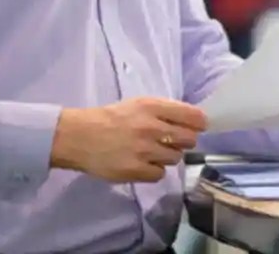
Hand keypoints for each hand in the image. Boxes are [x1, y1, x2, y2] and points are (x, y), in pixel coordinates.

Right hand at [50, 97, 206, 182]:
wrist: (79, 136)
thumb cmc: (110, 118)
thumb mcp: (137, 104)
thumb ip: (164, 111)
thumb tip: (192, 121)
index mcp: (152, 107)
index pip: (192, 116)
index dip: (199, 123)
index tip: (198, 127)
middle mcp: (151, 127)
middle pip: (189, 139)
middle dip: (184, 141)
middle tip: (172, 141)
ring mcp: (144, 150)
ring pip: (175, 158)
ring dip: (167, 156)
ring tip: (150, 152)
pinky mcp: (136, 170)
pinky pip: (160, 174)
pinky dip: (154, 170)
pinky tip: (142, 164)